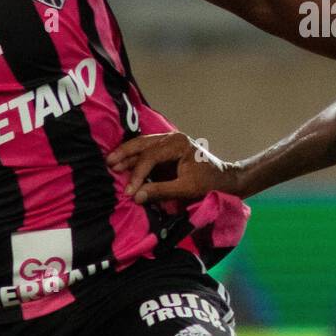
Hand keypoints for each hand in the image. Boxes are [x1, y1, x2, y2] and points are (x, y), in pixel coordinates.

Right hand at [106, 131, 240, 203]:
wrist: (226, 181)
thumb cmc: (210, 184)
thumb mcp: (187, 189)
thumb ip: (161, 191)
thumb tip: (135, 196)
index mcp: (178, 144)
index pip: (150, 156)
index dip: (138, 174)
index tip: (129, 191)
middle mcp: (171, 138)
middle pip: (142, 144)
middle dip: (125, 154)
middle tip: (109, 164)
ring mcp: (168, 143)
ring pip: (142, 146)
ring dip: (127, 155)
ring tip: (110, 164)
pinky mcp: (166, 152)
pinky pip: (147, 153)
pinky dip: (134, 159)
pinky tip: (122, 165)